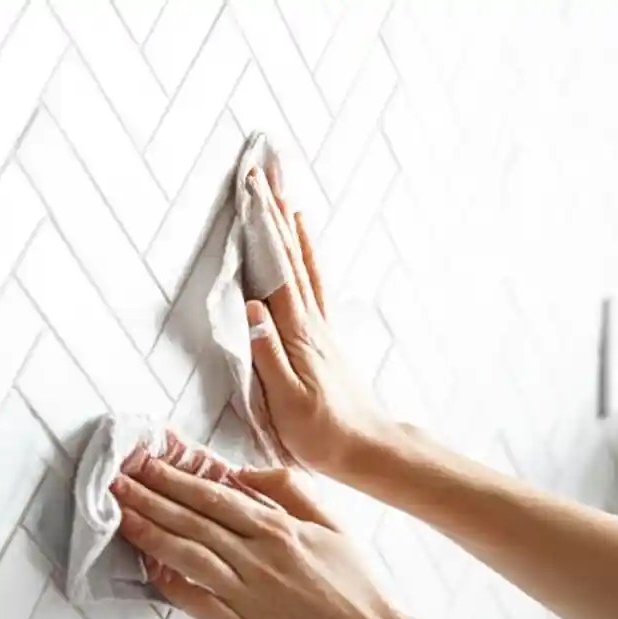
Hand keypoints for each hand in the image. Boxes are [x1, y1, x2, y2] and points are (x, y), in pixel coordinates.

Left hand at [110, 458, 401, 618]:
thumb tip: (246, 471)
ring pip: (189, 553)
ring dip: (149, 530)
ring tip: (120, 512)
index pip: (216, 493)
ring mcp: (252, 595)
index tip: (148, 458)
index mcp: (282, 529)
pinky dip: (171, 583)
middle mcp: (263, 556)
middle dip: (150, 495)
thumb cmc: (362, 593)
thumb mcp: (335, 528)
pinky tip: (148, 568)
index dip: (176, 475)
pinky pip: (199, 602)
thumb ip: (291, 493)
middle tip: (117, 477)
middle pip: (195, 517)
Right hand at [247, 182, 409, 477]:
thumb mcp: (286, 402)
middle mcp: (310, 320)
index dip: (262, 226)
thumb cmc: (321, 434)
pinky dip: (306, 252)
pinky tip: (303, 240)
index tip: (250, 187)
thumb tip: (251, 305)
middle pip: (290, 254)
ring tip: (283, 189)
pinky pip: (313, 280)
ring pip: (303, 261)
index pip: (275, 268)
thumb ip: (267, 354)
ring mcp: (319, 325)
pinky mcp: (323, 336)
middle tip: (264, 168)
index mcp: (296, 333)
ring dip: (290, 224)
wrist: (367, 450)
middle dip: (273, 209)